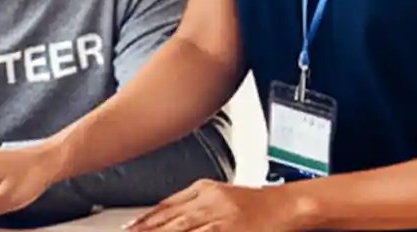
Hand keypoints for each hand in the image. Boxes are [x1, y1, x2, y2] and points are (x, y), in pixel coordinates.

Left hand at [125, 180, 302, 231]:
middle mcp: (209, 201)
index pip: (167, 205)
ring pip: (182, 230)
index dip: (146, 219)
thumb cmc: (255, 203)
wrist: (287, 206)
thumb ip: (191, 200)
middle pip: (171, 219)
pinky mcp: (232, 230)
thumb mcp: (220, 193)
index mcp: (204, 188)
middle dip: (147, 230)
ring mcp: (220, 218)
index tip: (129, 227)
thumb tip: (163, 213)